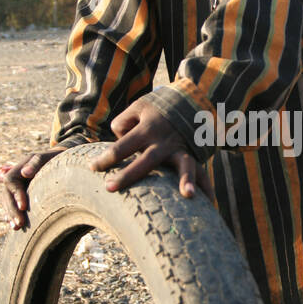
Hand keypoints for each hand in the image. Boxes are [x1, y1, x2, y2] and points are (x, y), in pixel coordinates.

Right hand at [0, 146, 63, 229]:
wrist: (56, 160)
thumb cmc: (52, 159)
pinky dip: (12, 216)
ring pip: (8, 203)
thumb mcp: (45, 158)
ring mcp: (15, 189)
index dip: (16, 195)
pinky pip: (13, 207)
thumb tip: (25, 173)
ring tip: (17, 228)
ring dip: (11, 216)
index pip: (11, 182)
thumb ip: (35, 164)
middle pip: (6, 195)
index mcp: (17, 170)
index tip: (23, 207)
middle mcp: (13, 180)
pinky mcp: (19, 197)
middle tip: (20, 224)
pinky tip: (15, 227)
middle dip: (12, 210)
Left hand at [89, 97, 212, 199]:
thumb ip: (124, 124)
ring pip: (184, 165)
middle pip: (146, 160)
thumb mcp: (139, 108)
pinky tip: (210, 205)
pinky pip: (202, 173)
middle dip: (129, 175)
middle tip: (109, 188)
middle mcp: (165, 141)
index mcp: (148, 128)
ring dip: (186, 180)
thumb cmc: (158, 108)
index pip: (122, 146)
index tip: (92, 169)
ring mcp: (181, 149)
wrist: (191, 99)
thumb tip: (118, 140)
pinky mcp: (193, 155)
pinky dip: (207, 189)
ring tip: (188, 196)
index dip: (106, 158)